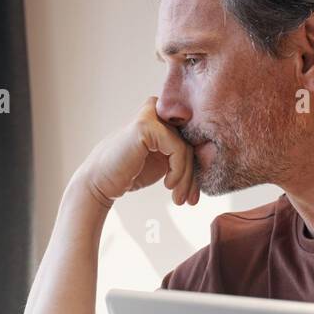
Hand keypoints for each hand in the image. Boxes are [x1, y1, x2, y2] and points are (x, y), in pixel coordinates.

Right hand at [78, 97, 198, 208]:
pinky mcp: (146, 124)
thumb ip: (183, 157)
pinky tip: (168, 186)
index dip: (196, 168)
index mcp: (161, 118)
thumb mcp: (163, 164)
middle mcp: (157, 111)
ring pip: (187, 148)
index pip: (191, 139)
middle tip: (189, 201)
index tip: (192, 196)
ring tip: (179, 199)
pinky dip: (178, 171)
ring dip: (186, 179)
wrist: (100, 183)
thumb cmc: (128, 174)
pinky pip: (178, 149)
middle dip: (193, 176)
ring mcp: (151, 115)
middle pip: (191, 143)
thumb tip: (213, 159)